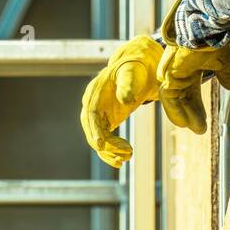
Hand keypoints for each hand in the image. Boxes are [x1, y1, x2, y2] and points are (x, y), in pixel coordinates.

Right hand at [79, 35, 163, 168]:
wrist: (138, 68)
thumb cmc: (135, 69)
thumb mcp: (133, 74)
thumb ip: (128, 85)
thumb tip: (125, 100)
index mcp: (94, 92)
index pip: (91, 114)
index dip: (94, 130)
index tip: (101, 145)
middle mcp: (91, 104)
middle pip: (92, 130)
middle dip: (107, 145)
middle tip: (128, 153)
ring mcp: (96, 114)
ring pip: (97, 139)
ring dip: (110, 151)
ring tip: (128, 157)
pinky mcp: (104, 121)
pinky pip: (103, 140)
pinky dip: (110, 151)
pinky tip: (120, 161)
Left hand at [155, 0, 229, 133]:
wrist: (204, 27)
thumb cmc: (212, 38)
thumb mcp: (222, 60)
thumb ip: (225, 73)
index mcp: (190, 66)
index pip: (192, 91)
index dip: (197, 107)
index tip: (204, 121)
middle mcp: (180, 70)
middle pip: (183, 97)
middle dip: (192, 113)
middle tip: (200, 129)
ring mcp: (172, 72)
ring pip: (174, 99)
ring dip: (184, 115)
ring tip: (194, 129)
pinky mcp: (168, 74)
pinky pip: (168, 97)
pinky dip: (175, 110)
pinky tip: (183, 123)